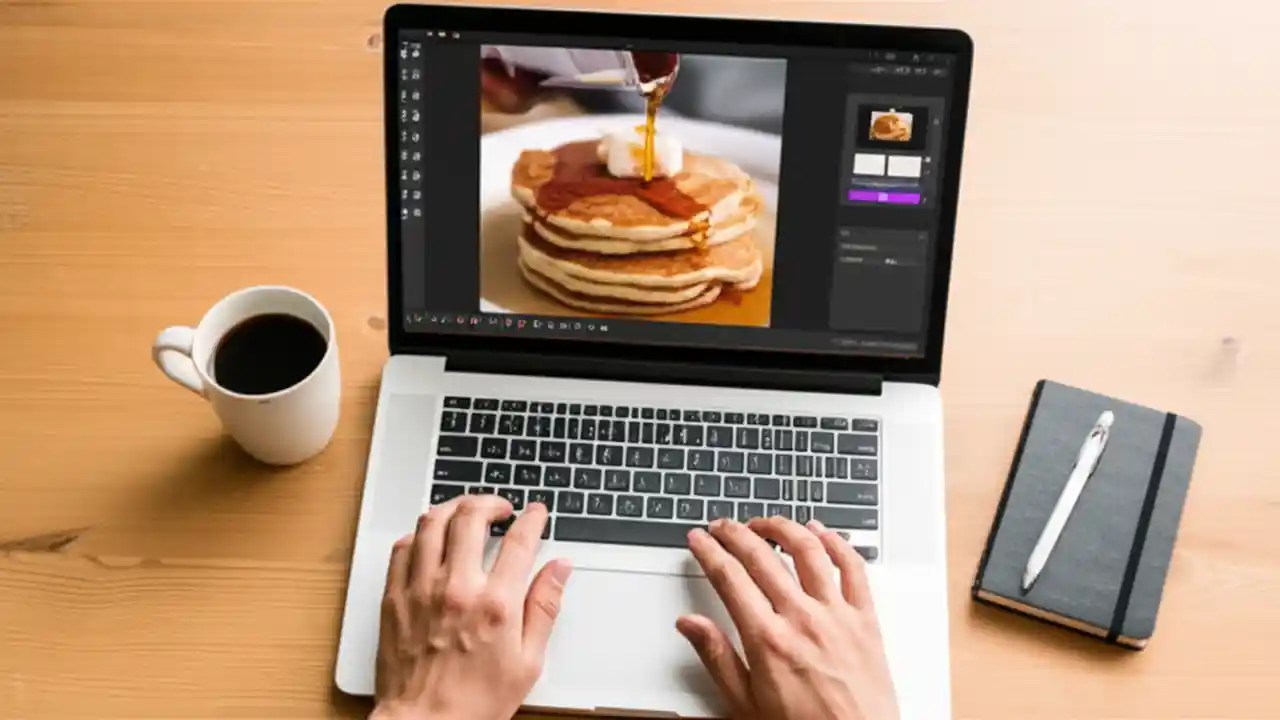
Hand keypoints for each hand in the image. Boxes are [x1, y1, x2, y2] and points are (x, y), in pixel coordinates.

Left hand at [372, 496, 571, 719]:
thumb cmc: (475, 702)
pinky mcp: (394, 598)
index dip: (531, 518)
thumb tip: (559, 569)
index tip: (535, 513)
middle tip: (500, 508)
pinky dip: (419, 534)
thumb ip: (545, 607)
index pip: (519, 540)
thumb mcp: (528, 661)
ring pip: (432, 522)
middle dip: (491, 501)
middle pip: (471, 516)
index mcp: (496, 604)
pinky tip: (431, 539)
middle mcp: (457, 588)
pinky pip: (402, 548)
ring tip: (466, 513)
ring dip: (453, 508)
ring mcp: (421, 590)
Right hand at [678, 518, 897, 719]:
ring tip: (764, 523)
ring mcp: (836, 615)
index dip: (709, 552)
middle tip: (722, 526)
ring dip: (782, 528)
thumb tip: (690, 624)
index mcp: (767, 639)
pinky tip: (822, 532)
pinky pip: (853, 568)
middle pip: (762, 557)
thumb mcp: (745, 704)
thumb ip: (717, 657)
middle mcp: (802, 619)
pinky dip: (836, 542)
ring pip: (807, 550)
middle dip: (735, 533)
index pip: (729, 578)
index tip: (699, 539)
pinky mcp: (865, 619)